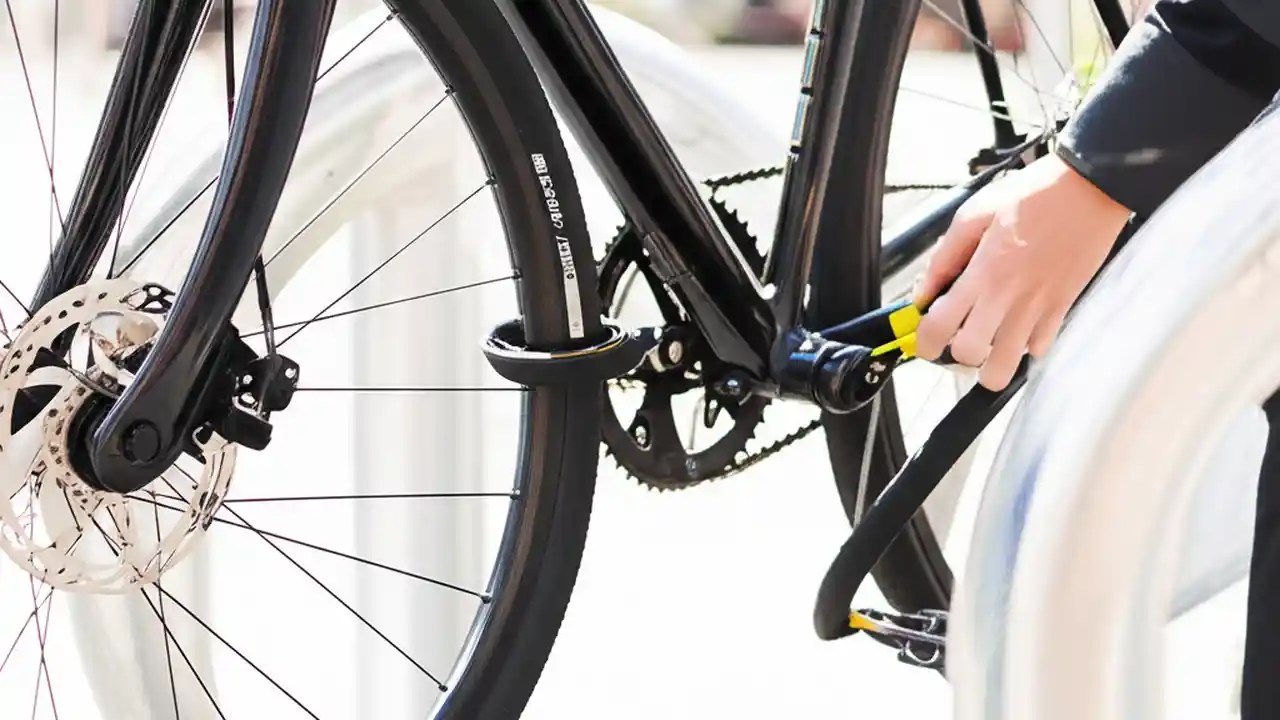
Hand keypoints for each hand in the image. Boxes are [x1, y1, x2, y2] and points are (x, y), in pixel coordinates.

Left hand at [914, 154, 1130, 389]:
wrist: (1092, 189)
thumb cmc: (1033, 195)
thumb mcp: (974, 213)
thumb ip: (944, 256)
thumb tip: (924, 291)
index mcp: (982, 272)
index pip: (940, 327)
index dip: (924, 342)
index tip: (924, 339)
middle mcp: (1008, 298)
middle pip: (970, 355)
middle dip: (956, 354)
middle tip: (958, 337)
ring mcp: (1038, 308)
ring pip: (1007, 367)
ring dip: (991, 363)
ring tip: (988, 344)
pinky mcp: (1063, 308)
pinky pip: (1039, 349)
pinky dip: (1025, 346)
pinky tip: (1019, 327)